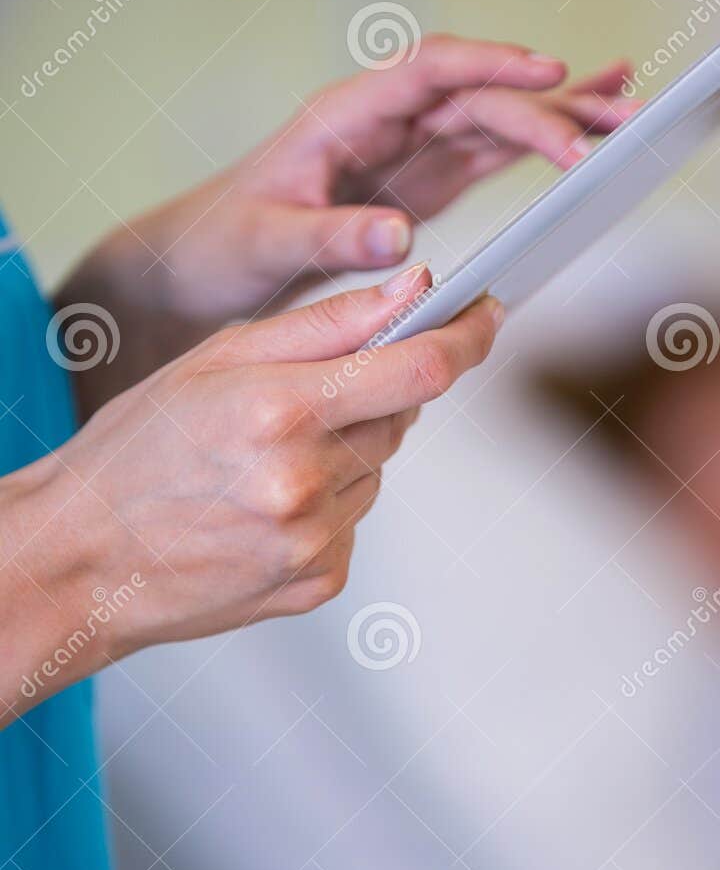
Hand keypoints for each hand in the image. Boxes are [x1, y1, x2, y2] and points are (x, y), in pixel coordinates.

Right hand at [0, 267, 498, 720]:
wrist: (83, 558)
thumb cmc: (136, 451)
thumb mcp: (217, 360)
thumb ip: (327, 323)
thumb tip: (414, 289)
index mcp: (280, 410)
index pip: (420, 368)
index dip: (468, 336)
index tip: (488, 315)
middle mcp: (305, 481)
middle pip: (401, 416)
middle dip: (374, 394)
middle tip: (305, 396)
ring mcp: (316, 539)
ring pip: (377, 470)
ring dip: (345, 452)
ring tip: (263, 461)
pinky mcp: (320, 581)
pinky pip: (355, 521)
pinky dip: (327, 504)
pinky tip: (264, 506)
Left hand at [57, 38, 633, 409]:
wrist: (203, 263)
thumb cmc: (223, 243)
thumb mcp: (266, 244)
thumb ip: (330, 237)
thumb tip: (399, 237)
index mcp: (345, 116)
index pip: (430, 72)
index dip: (490, 66)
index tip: (544, 73)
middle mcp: (386, 121)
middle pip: (480, 95)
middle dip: (548, 104)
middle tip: (612, 129)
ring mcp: (411, 147)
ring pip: (499, 117)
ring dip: (563, 116)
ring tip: (632, 115)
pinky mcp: (427, 179)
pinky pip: (495, 151)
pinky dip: (543, 141)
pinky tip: (591, 130)